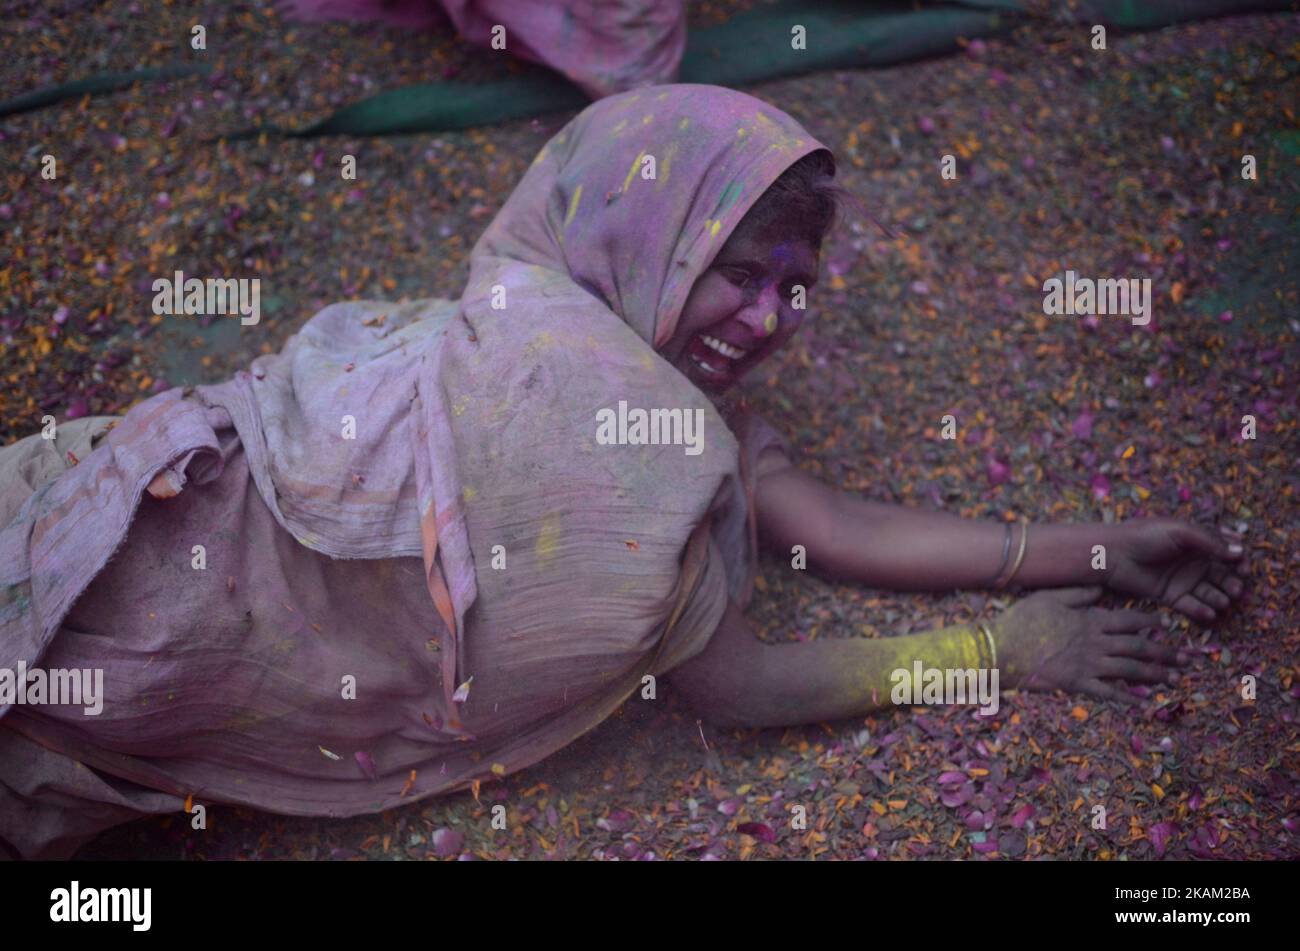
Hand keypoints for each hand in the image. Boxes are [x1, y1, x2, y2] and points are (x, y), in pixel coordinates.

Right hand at [992, 586, 1185, 704]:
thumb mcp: (1048, 597)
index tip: (1166, 625)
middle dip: (1166, 653)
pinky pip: (1110, 694)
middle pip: (1139, 648)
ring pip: (1131, 671)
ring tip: (1174, 679)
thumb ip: (1078, 592)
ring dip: (1156, 675)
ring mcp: (1089, 665)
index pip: (1130, 620)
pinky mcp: (1078, 684)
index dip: (1151, 622)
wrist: (1001, 650)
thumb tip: (1102, 588)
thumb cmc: (1021, 620)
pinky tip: (1145, 704)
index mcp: (1091, 620)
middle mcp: (1096, 643)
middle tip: (1186, 659)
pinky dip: (1129, 700)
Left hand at [1104, 519, 1247, 622]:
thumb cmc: (1145, 536)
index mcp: (1198, 542)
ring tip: (1223, 601)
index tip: (1244, 568)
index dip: (1239, 560)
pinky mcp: (1171, 595)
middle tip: (1236, 589)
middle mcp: (1193, 561)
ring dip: (1220, 597)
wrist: (1113, 554)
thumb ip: (1210, 541)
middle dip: (1232, 583)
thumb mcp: (1181, 532)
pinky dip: (1202, 610)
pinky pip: (1191, 605)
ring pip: (1210, 591)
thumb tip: (1240, 552)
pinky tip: (1209, 613)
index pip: (1227, 551)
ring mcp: (1183, 579)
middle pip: (1222, 575)